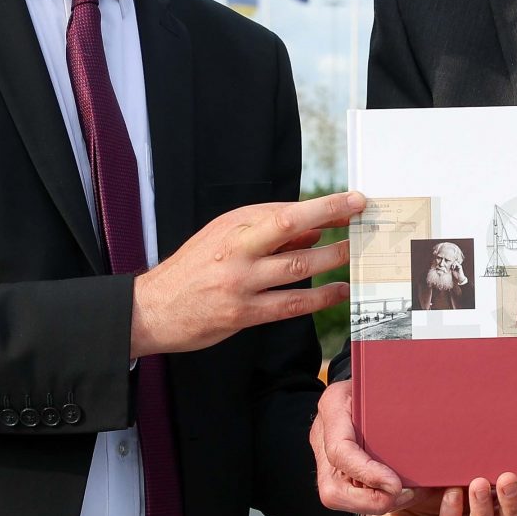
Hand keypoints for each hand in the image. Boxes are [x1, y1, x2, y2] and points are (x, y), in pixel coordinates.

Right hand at [132, 191, 361, 357]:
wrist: (151, 308)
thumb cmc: (193, 269)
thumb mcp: (224, 239)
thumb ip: (267, 235)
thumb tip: (313, 231)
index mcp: (233, 226)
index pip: (286, 210)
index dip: (324, 205)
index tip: (354, 200)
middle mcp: (236, 249)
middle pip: (291, 227)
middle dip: (333, 222)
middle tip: (364, 223)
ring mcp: (240, 283)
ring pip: (297, 268)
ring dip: (332, 261)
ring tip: (356, 257)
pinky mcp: (242, 314)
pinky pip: (289, 305)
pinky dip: (318, 298)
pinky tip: (338, 292)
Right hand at [314, 379, 409, 515]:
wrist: (365, 377)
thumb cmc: (380, 377)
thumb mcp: (386, 378)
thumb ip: (395, 401)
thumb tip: (426, 422)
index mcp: (332, 406)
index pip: (340, 451)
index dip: (367, 473)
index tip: (396, 484)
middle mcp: (322, 434)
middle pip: (332, 489)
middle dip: (370, 501)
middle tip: (404, 494)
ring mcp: (324, 454)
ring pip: (338, 497)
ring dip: (376, 503)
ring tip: (409, 494)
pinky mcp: (335, 466)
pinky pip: (350, 493)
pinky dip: (376, 499)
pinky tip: (404, 492)